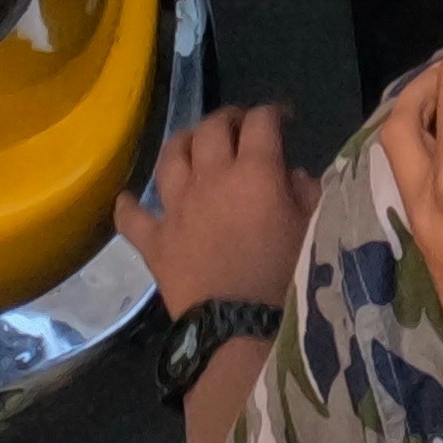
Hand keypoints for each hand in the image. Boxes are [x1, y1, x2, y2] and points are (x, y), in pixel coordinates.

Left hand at [113, 101, 312, 319]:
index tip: (283, 119)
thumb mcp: (314, 231)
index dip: (273, 112)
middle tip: (241, 127)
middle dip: (229, 119)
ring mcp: (177, 208)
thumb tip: (291, 175)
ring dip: (183, 142)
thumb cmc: (287, 280)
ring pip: (171, 157)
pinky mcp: (155, 241)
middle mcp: (210, 178)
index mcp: (255, 173)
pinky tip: (128, 199)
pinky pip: (133, 218)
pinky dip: (129, 206)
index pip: (261, 123)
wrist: (240, 330)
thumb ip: (307, 194)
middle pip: (212, 128)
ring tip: (193, 143)